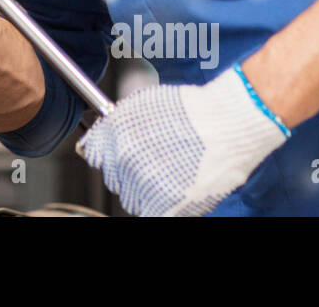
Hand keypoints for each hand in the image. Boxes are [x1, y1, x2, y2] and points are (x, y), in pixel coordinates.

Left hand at [76, 65, 288, 215]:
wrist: (229, 122)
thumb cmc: (193, 109)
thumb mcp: (143, 105)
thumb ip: (113, 125)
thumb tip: (89, 145)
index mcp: (115, 135)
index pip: (94, 154)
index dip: (111, 154)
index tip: (123, 154)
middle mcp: (125, 162)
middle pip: (115, 179)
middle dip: (130, 172)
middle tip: (158, 161)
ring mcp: (146, 185)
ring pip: (133, 199)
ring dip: (145, 191)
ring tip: (172, 173)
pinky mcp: (169, 206)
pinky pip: (152, 214)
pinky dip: (161, 206)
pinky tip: (175, 190)